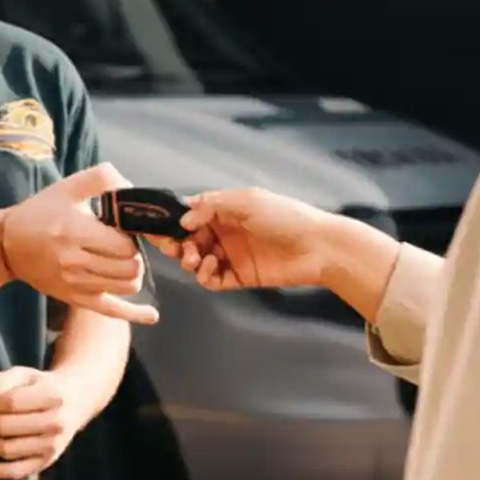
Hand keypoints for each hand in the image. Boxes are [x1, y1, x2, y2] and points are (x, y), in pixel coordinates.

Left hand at [0, 366, 82, 479]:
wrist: (75, 401)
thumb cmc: (42, 385)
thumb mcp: (23, 375)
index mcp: (53, 395)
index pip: (10, 402)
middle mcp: (56, 422)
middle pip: (5, 426)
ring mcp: (53, 445)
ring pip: (7, 449)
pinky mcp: (47, 461)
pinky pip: (16, 472)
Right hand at [1, 163, 157, 323]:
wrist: (9, 244)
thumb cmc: (41, 212)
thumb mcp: (68, 187)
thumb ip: (102, 178)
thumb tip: (131, 188)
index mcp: (76, 232)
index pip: (124, 245)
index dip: (131, 235)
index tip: (122, 228)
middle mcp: (76, 262)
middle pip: (130, 267)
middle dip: (134, 254)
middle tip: (123, 244)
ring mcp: (77, 284)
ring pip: (126, 286)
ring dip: (132, 272)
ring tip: (123, 261)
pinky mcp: (76, 298)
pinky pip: (111, 311)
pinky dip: (135, 313)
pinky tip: (151, 314)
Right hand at [145, 187, 342, 290]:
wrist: (318, 247)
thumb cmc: (285, 217)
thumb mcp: (247, 201)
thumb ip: (211, 206)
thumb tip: (183, 218)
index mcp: (225, 210)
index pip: (190, 215)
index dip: (173, 222)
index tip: (161, 229)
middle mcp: (225, 232)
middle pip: (188, 239)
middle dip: (177, 244)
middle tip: (176, 248)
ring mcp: (231, 255)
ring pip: (196, 261)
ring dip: (189, 260)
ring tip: (196, 257)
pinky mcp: (238, 276)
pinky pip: (212, 279)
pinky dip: (205, 274)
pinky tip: (211, 266)